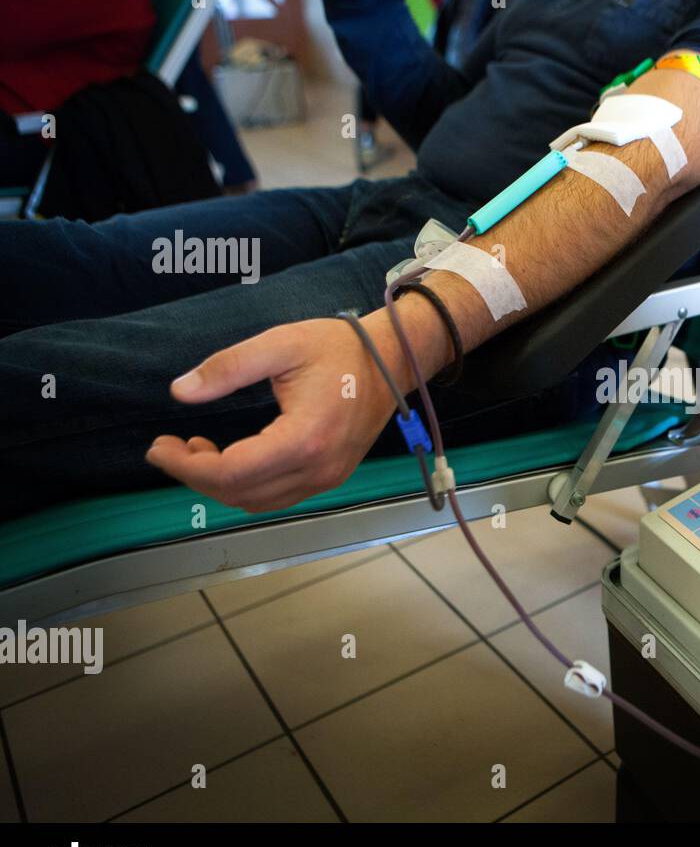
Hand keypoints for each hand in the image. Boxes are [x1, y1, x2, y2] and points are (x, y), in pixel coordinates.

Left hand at [146, 318, 400, 512]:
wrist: (394, 361)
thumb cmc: (340, 348)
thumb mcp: (279, 344)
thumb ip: (228, 367)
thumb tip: (180, 391)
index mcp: (305, 438)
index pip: (231, 473)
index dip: (186, 465)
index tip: (158, 445)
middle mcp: (318, 469)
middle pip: (239, 494)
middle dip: (195, 475)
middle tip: (169, 446)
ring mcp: (327, 477)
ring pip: (256, 502)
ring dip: (219, 483)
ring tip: (196, 449)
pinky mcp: (330, 476)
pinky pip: (276, 496)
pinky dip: (245, 485)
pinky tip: (231, 457)